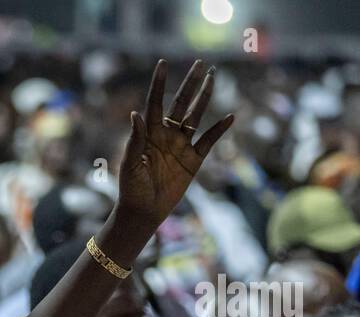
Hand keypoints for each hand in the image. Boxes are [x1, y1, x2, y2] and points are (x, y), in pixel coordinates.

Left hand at [116, 59, 234, 232]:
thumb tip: (136, 113)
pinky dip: (219, 130)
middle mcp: (166, 135)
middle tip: (201, 63)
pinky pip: (209, 141)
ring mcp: (181, 146)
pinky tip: (230, 117)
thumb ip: (135, 139)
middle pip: (181, 104)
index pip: (156, 102)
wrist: (143, 211)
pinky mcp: (193, 161)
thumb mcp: (129, 163)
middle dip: (190, 83)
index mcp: (149, 133)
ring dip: (204, 98)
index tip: (163, 63)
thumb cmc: (131, 188)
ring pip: (196, 117)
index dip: (159, 83)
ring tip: (213, 78)